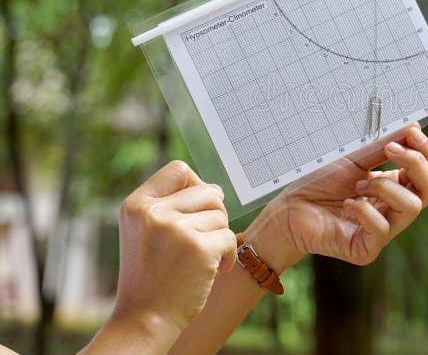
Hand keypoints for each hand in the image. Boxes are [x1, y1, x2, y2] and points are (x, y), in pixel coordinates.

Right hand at [113, 161, 236, 333]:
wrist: (145, 319)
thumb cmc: (151, 275)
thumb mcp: (145, 232)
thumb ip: (172, 204)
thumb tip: (215, 189)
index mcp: (136, 205)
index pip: (178, 169)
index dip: (196, 184)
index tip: (195, 209)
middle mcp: (153, 213)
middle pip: (208, 192)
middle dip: (214, 215)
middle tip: (203, 240)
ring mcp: (176, 230)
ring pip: (221, 216)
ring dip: (220, 238)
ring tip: (202, 259)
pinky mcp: (199, 248)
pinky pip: (230, 238)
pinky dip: (229, 255)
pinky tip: (214, 270)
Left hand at [245, 124, 427, 269]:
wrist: (288, 207)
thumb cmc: (319, 182)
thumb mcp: (354, 158)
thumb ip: (383, 147)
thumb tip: (413, 128)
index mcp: (394, 187)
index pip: (426, 173)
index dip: (425, 152)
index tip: (411, 133)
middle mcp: (394, 210)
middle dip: (416, 165)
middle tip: (390, 150)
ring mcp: (382, 231)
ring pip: (411, 208)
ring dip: (385, 188)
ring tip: (358, 184)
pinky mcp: (366, 249)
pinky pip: (381, 229)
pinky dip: (365, 210)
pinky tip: (347, 205)